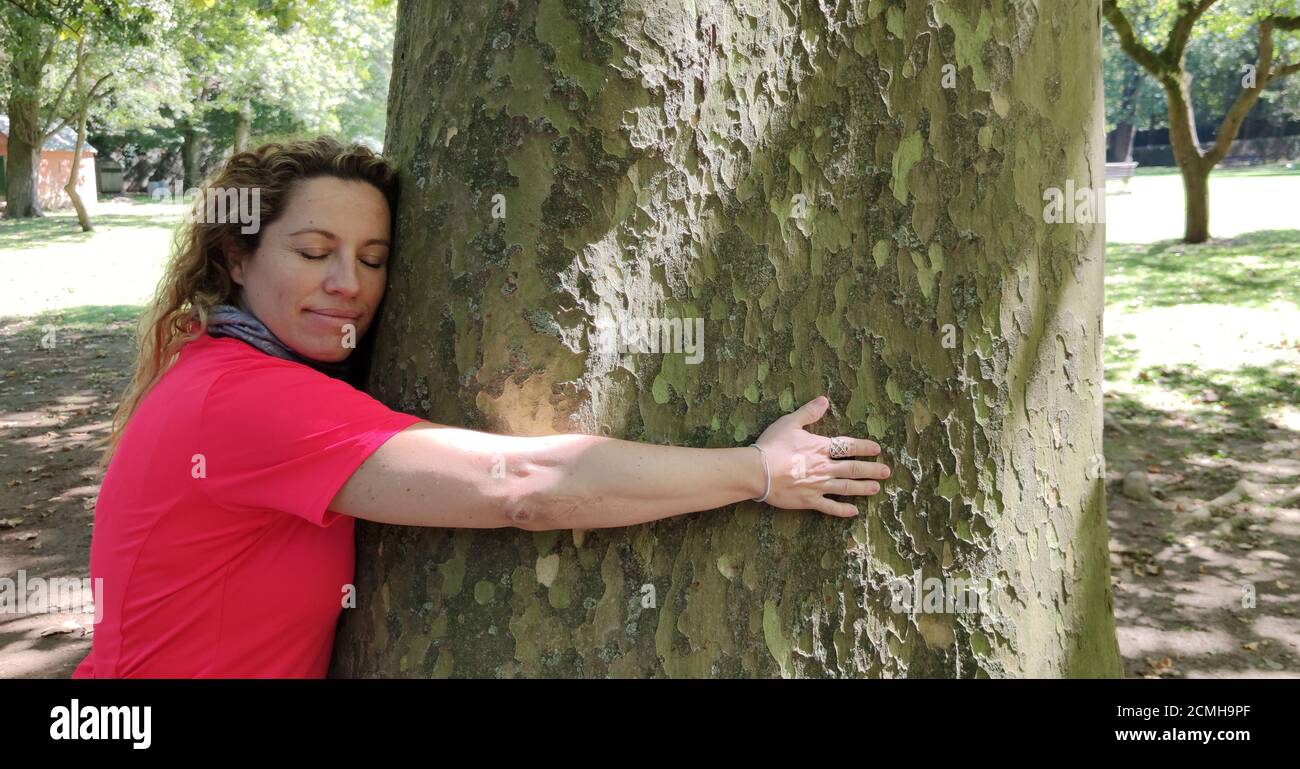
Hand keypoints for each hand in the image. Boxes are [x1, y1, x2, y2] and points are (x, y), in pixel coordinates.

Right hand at [753, 396, 888, 516]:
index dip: (864, 447)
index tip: (877, 449)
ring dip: (863, 488)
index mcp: (820, 448)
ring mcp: (818, 486)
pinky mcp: (809, 500)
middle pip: (853, 469)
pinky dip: (843, 510)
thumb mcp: (790, 422)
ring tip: (876, 488)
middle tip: (886, 472)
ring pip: (846, 488)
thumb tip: (824, 400)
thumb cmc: (772, 445)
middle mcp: (824, 467)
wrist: (758, 471)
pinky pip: (830, 507)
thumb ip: (809, 412)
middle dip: (871, 470)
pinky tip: (854, 512)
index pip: (848, 446)